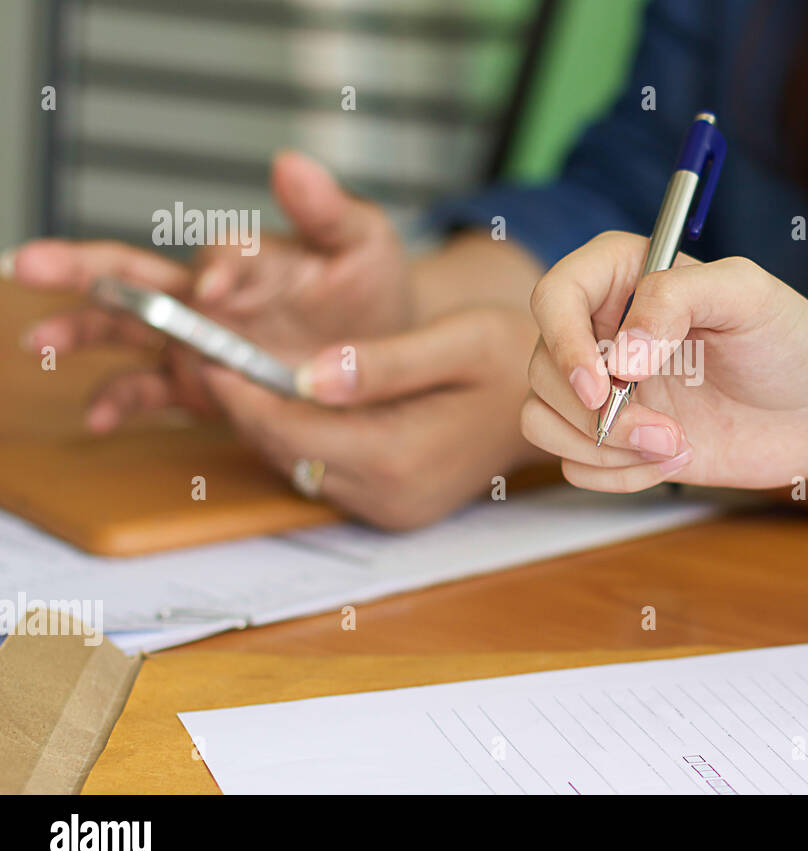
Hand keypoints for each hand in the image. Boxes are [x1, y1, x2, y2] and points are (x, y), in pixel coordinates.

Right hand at [7, 152, 409, 430]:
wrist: (383, 355)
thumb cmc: (370, 291)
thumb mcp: (365, 245)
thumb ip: (328, 210)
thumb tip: (291, 161)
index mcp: (251, 258)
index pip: (222, 252)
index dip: (217, 268)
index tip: (218, 291)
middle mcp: (209, 293)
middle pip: (137, 273)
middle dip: (82, 267)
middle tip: (28, 260)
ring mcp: (196, 337)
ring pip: (125, 329)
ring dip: (80, 331)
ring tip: (38, 339)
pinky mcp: (197, 383)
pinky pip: (149, 390)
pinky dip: (119, 401)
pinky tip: (96, 418)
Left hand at [202, 306, 542, 528]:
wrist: (559, 401)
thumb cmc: (515, 361)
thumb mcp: (457, 341)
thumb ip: (380, 363)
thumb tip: (303, 374)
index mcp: (402, 458)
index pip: (289, 433)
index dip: (240, 392)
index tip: (206, 349)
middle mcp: (391, 497)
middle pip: (286, 454)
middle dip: (248, 404)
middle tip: (214, 351)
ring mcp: (392, 508)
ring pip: (299, 466)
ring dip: (273, 420)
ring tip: (250, 366)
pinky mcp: (392, 506)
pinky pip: (325, 472)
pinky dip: (304, 435)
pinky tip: (303, 395)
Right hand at [522, 231, 807, 491]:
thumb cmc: (787, 340)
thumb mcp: (747, 295)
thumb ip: (678, 297)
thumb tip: (620, 355)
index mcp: (621, 275)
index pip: (554, 296)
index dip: (564, 343)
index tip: (603, 386)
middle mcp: (601, 329)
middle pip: (541, 368)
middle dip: (594, 413)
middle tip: (664, 430)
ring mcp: (603, 387)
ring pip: (543, 420)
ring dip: (603, 448)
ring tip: (675, 447)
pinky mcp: (612, 437)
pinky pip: (574, 464)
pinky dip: (617, 474)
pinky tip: (673, 460)